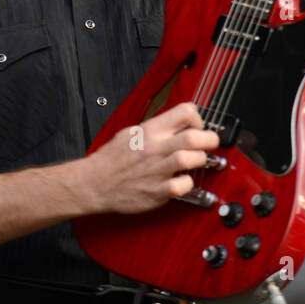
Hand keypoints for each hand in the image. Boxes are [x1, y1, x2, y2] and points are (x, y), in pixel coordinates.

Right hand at [81, 102, 220, 214]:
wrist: (93, 183)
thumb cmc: (111, 159)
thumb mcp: (130, 133)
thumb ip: (155, 128)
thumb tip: (177, 123)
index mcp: (149, 130)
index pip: (184, 112)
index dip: (198, 118)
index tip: (198, 127)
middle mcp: (154, 148)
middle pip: (194, 136)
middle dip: (210, 139)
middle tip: (210, 144)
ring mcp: (155, 170)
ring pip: (189, 159)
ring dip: (200, 160)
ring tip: (197, 162)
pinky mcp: (156, 191)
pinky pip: (181, 186)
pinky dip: (187, 183)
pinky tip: (183, 181)